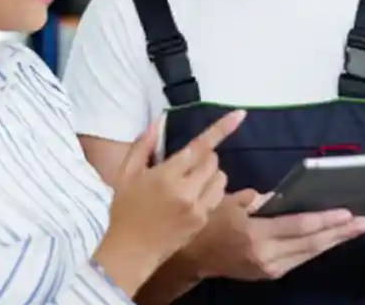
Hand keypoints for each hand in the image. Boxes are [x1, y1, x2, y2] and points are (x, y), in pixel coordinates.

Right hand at [94, 110, 244, 294]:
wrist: (129, 251)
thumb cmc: (124, 210)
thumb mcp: (125, 174)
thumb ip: (142, 146)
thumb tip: (157, 122)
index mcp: (166, 176)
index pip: (199, 147)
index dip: (221, 129)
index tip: (241, 114)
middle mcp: (186, 191)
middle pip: (212, 161)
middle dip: (204, 157)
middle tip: (186, 164)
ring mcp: (197, 208)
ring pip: (220, 178)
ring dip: (210, 173)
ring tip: (191, 180)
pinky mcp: (202, 221)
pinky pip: (217, 196)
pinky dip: (210, 190)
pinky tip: (193, 196)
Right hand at [181, 188, 364, 281]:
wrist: (191, 258)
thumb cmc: (210, 223)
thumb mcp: (232, 203)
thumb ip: (261, 199)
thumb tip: (285, 197)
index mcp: (256, 234)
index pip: (299, 227)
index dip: (325, 220)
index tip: (346, 213)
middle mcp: (267, 255)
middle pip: (310, 244)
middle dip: (338, 233)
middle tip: (362, 222)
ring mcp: (269, 268)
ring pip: (308, 254)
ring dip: (332, 242)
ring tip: (354, 230)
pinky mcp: (269, 274)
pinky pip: (299, 260)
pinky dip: (316, 249)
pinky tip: (331, 240)